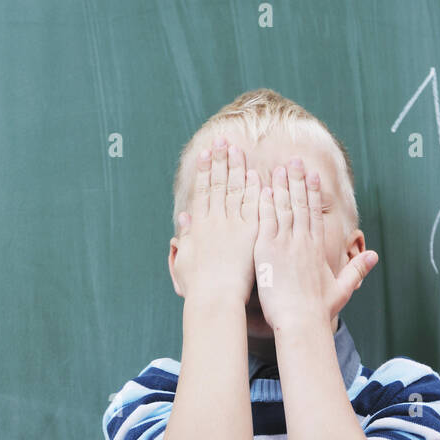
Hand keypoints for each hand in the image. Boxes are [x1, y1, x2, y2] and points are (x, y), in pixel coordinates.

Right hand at [171, 135, 260, 303]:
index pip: (202, 191)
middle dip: (220, 160)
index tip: (205, 153)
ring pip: (235, 190)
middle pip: (217, 183)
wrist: (214, 299)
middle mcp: (214, 221)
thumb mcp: (184, 260)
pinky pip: (253, 206)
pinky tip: (255, 174)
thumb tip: (183, 218)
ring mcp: (232, 225)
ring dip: (236, 167)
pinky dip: (253, 189)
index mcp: (198, 226)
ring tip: (237, 149)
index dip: (203, 170)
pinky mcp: (249, 234)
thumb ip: (184, 237)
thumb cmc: (198, 287)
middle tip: (222, 140)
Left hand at [252, 157, 377, 330]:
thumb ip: (356, 270)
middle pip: (300, 204)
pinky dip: (263, 203)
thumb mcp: (341, 289)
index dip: (312, 193)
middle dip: (297, 180)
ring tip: (278, 167)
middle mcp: (303, 241)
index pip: (315, 214)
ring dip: (280, 186)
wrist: (301, 321)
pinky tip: (260, 188)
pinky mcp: (268, 250)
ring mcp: (285, 243)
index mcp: (317, 248)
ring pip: (282, 207)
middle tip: (295, 161)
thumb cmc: (318, 311)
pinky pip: (265, 220)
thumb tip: (373, 255)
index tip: (312, 175)